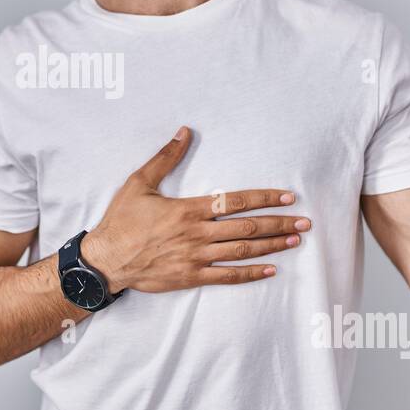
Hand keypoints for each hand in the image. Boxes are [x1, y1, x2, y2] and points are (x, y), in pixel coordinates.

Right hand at [80, 126, 309, 293]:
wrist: (106, 260)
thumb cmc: (121, 220)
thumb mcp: (138, 183)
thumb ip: (164, 158)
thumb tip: (184, 132)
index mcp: (188, 209)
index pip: (235, 202)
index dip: (265, 198)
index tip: (288, 197)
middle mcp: (196, 234)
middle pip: (247, 228)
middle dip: (278, 223)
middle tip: (304, 222)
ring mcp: (195, 258)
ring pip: (242, 252)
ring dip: (272, 245)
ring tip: (294, 240)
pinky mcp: (191, 277)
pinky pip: (227, 277)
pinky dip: (251, 273)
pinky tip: (271, 269)